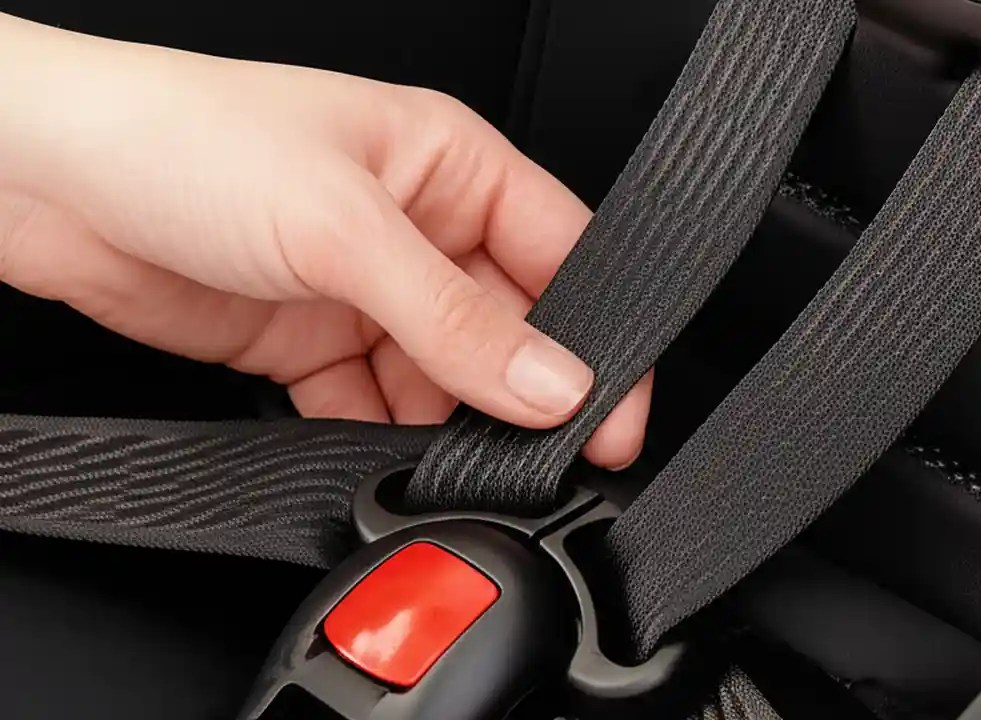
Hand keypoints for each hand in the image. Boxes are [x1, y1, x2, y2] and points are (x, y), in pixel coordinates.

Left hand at [0, 14, 649, 468]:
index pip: (562, 252)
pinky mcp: (310, 342)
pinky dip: (387, 440)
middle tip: (550, 452)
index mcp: (450, 163)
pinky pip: (375, 405)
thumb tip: (553, 381)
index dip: (597, 330)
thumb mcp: (343, 225)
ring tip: (466, 461)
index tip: (616, 408)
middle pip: (508, 325)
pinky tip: (393, 460)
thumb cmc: (183, 137)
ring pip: (445, 377)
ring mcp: (364, 289)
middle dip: (526, 390)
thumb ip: (455, 318)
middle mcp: (417, 226)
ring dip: (456, 424)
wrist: (39, 179)